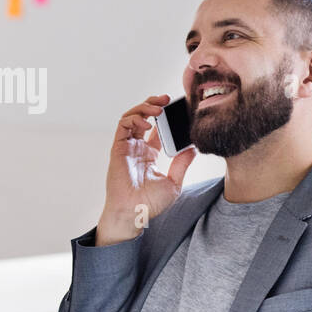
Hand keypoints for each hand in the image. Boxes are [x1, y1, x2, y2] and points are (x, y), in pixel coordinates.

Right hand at [96, 94, 196, 246]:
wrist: (134, 213)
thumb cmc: (150, 204)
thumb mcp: (174, 182)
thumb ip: (182, 164)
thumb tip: (193, 148)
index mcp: (149, 155)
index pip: (157, 129)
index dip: (166, 117)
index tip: (179, 111)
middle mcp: (136, 148)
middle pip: (143, 117)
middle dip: (154, 104)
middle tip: (168, 98)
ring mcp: (126, 147)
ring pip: (132, 117)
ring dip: (144, 107)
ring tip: (159, 107)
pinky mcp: (118, 148)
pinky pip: (123, 125)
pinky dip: (135, 118)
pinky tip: (148, 120)